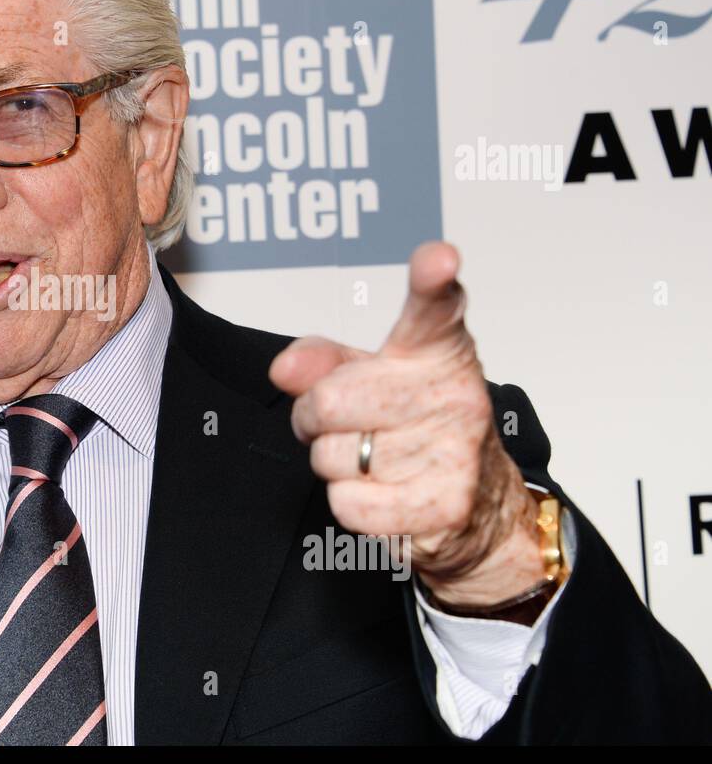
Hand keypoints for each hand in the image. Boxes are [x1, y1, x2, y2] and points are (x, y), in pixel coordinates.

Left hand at [268, 241, 544, 605]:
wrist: (478, 504)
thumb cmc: (416, 425)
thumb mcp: (370, 376)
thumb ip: (322, 360)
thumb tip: (285, 369)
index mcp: (436, 351)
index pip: (433, 309)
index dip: (432, 280)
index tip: (438, 259)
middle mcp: (454, 395)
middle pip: (328, 400)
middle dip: (315, 419)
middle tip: (345, 423)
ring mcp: (453, 450)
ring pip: (330, 456)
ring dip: (334, 463)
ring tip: (373, 458)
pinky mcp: (445, 504)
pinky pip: (347, 503)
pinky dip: (350, 503)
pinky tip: (385, 493)